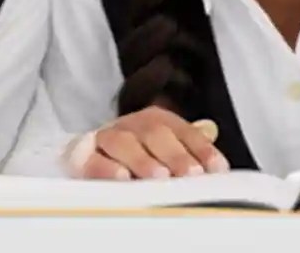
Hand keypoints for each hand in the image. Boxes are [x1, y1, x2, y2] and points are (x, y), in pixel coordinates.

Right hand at [66, 106, 227, 179]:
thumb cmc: (136, 153)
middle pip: (155, 133)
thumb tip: (212, 130)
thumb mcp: (165, 147)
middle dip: (175, 154)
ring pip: (124, 142)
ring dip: (143, 159)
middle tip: (190, 173)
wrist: (90, 152)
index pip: (184, 131)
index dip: (201, 148)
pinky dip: (107, 169)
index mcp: (157, 121)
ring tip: (159, 176)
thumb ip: (189, 143)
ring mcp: (107, 138)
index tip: (217, 169)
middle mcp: (132, 125)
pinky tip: (122, 178)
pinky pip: (93, 159)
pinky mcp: (82, 155)